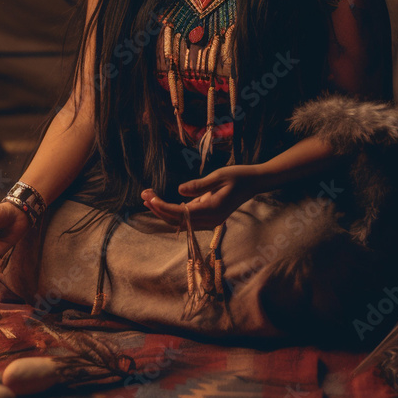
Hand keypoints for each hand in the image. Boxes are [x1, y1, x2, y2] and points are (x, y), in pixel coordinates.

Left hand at [141, 165, 264, 229]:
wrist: (254, 182)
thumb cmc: (238, 176)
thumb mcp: (219, 176)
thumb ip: (199, 185)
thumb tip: (180, 190)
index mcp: (214, 209)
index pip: (183, 213)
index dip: (164, 207)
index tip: (149, 198)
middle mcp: (210, 219)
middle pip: (178, 221)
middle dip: (158, 209)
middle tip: (143, 194)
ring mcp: (209, 220)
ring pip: (180, 221)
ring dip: (162, 210)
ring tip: (146, 195)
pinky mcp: (207, 216)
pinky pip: (185, 217)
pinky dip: (171, 209)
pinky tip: (158, 200)